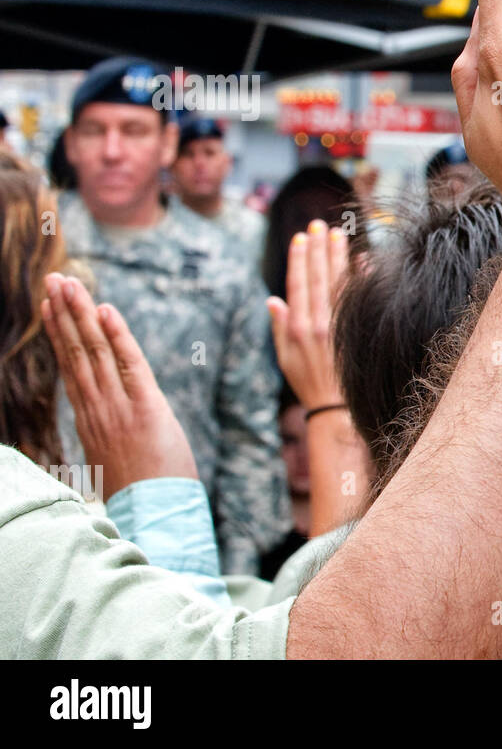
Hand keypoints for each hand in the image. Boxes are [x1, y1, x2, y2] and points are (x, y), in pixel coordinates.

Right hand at [41, 272, 196, 498]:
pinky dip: (118, 337)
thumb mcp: (115, 464)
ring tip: (69, 284)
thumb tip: (107, 434)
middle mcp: (98, 410)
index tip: (50, 307)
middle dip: (64, 314)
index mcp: (90, 421)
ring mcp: (119, 408)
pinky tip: (106, 310)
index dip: (60, 335)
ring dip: (83, 315)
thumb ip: (109, 440)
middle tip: (53, 280)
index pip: (71, 368)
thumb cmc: (141, 497)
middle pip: (76, 353)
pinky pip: (129, 365)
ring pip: (95, 353)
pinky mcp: (146, 409)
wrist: (153, 519)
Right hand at [267, 220, 348, 410]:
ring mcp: (339, 325)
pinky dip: (361, 278)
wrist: (335, 406)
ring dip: (337, 256)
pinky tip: (362, 260)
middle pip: (318, 277)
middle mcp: (318, 322)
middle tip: (318, 224)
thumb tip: (273, 299)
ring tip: (337, 234)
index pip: (298, 284)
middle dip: (317, 248)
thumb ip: (279, 326)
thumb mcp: (284, 357)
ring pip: (338, 282)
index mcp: (297, 326)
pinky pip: (359, 298)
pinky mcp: (355, 330)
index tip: (300, 238)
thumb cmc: (307, 381)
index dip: (299, 259)